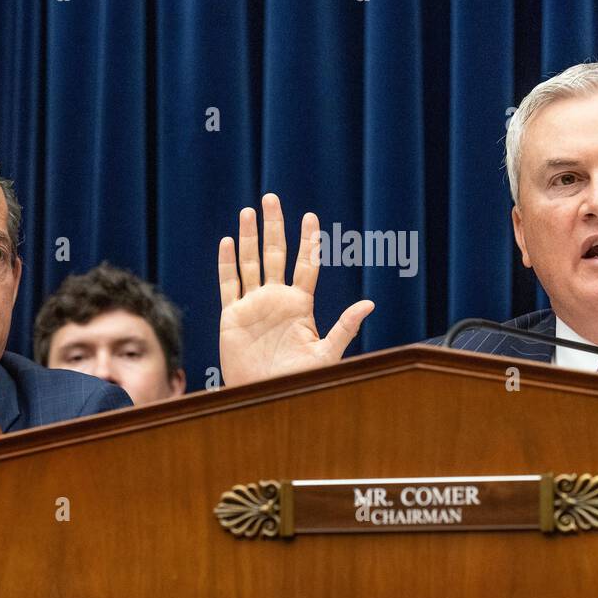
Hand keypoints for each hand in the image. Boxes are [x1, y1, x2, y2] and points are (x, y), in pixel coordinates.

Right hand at [218, 193, 373, 384]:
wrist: (267, 398)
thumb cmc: (300, 380)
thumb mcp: (326, 353)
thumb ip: (345, 327)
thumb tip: (369, 303)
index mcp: (300, 304)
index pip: (306, 264)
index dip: (308, 241)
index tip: (311, 217)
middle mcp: (276, 299)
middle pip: (275, 254)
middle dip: (274, 226)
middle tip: (272, 199)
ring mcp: (253, 305)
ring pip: (250, 262)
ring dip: (249, 237)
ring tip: (249, 211)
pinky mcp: (232, 315)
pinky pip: (229, 284)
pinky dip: (228, 263)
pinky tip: (228, 242)